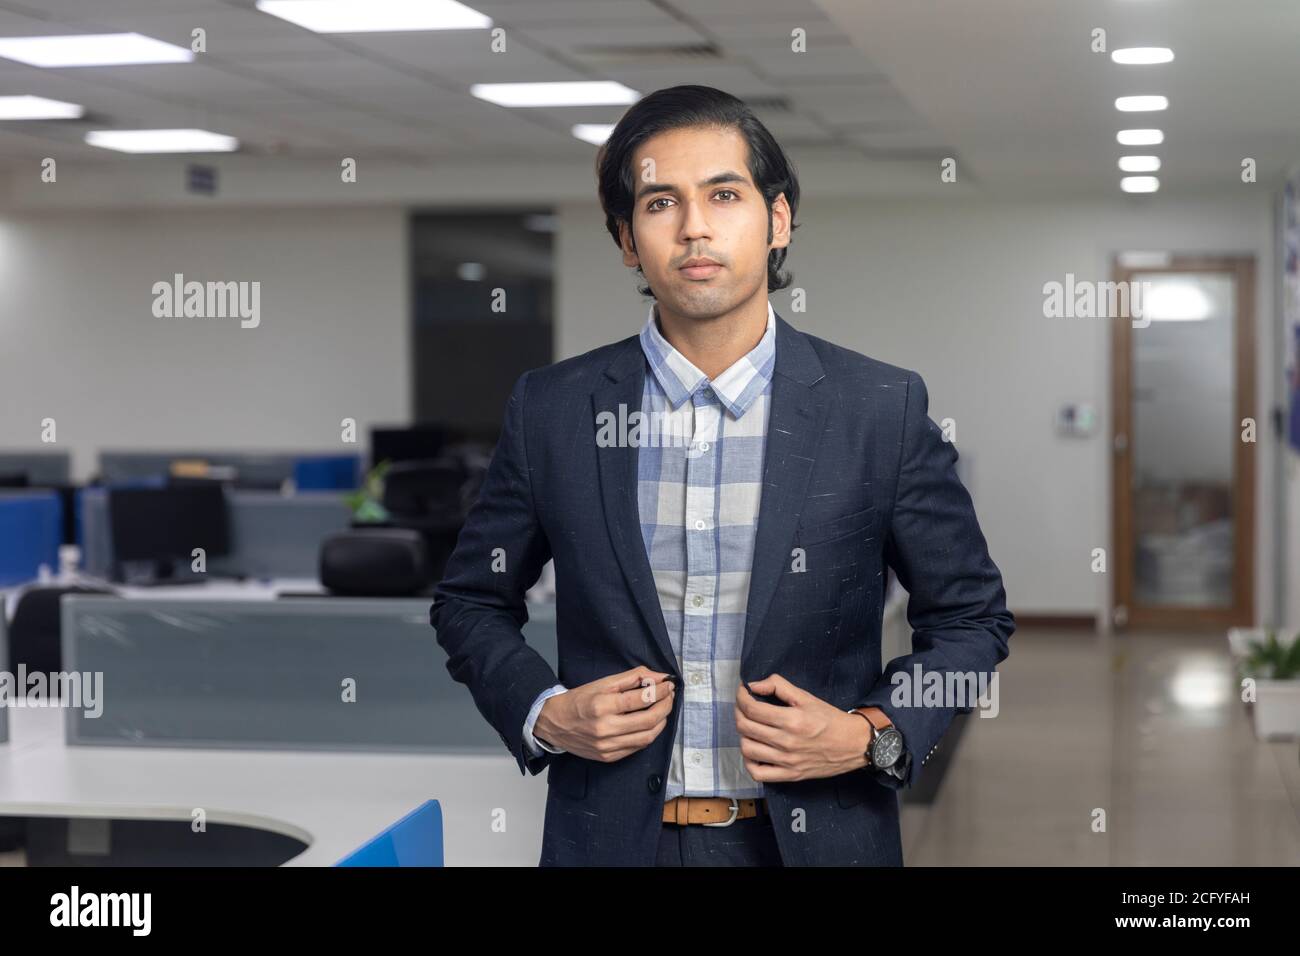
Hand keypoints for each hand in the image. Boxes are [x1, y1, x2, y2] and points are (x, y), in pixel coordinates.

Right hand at [535, 666, 674, 762]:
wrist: (554, 722)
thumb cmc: (579, 699)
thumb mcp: (603, 682)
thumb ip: (632, 678)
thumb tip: (658, 676)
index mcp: (602, 705)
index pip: (641, 699)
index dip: (660, 691)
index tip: (668, 684)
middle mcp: (605, 728)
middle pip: (648, 720)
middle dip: (665, 706)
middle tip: (669, 696)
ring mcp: (607, 746)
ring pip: (647, 737)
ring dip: (661, 722)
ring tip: (663, 710)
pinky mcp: (608, 757)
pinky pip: (637, 748)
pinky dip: (648, 735)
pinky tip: (650, 724)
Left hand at [735, 674, 872, 781]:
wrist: (853, 744)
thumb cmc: (830, 719)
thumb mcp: (806, 697)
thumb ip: (779, 686)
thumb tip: (754, 685)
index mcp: (792, 719)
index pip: (752, 708)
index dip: (741, 697)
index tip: (743, 691)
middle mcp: (787, 741)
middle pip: (745, 727)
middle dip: (739, 712)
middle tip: (744, 706)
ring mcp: (787, 761)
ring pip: (747, 749)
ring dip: (743, 735)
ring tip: (750, 727)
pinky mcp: (790, 775)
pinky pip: (758, 773)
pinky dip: (749, 762)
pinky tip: (755, 750)